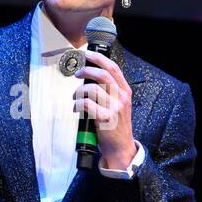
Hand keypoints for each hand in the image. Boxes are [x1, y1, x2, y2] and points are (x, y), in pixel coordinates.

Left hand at [73, 49, 135, 169]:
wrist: (121, 147)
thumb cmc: (117, 126)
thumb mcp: (119, 105)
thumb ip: (110, 91)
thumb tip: (90, 77)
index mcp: (125, 92)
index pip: (113, 68)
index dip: (99, 58)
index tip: (87, 54)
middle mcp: (121, 97)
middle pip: (102, 74)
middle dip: (86, 70)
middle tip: (77, 74)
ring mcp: (114, 107)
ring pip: (92, 88)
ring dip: (79, 91)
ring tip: (75, 97)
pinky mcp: (105, 118)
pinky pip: (86, 104)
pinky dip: (77, 104)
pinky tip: (76, 108)